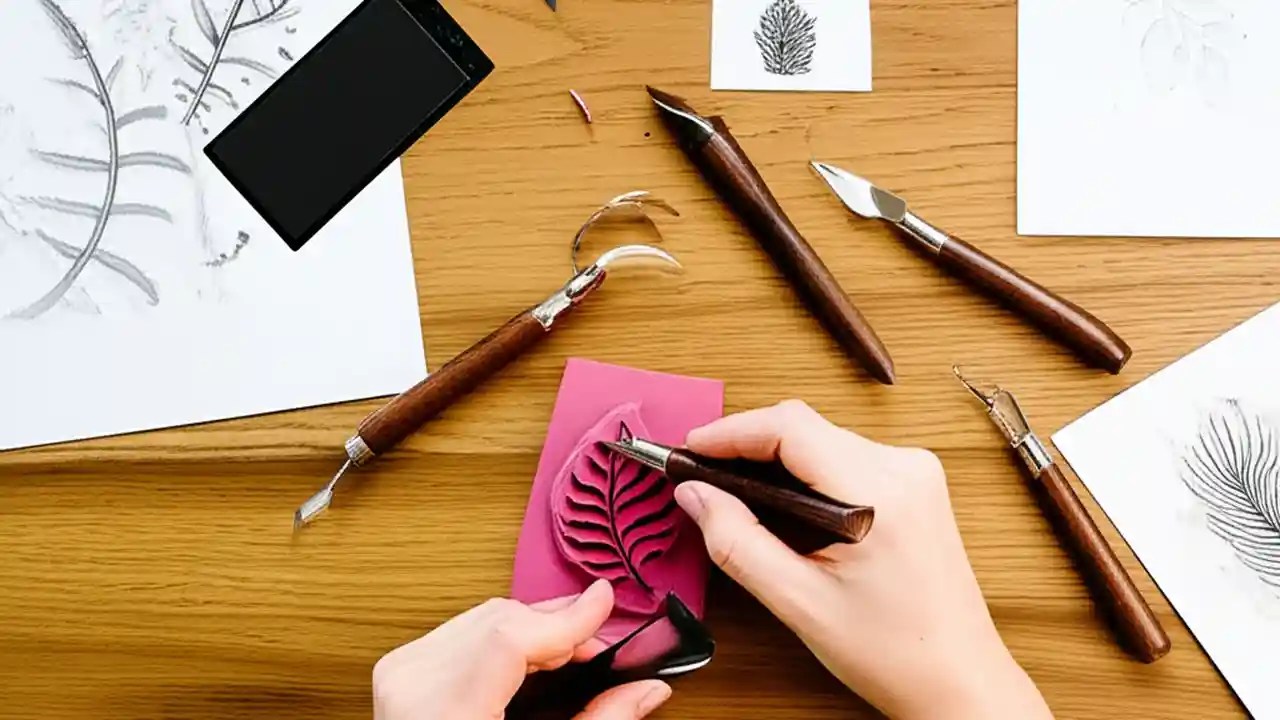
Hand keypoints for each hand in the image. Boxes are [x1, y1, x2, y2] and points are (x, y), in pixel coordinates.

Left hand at [372, 579, 670, 719]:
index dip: (567, 616)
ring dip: (530, 627)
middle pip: (502, 619)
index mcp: (446, 712)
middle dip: (557, 625)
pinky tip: (526, 656)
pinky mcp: (400, 668)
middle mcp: (414, 683)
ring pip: (483, 615)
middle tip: (596, 642)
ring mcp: (402, 671)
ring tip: (565, 650)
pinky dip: (501, 634)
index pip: (511, 637)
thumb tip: (645, 692)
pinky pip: (461, 628)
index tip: (604, 601)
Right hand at [676, 401, 1051, 719]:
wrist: (959, 680)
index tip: (689, 450)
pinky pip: (844, 456)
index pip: (789, 427)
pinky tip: (782, 504)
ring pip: (822, 439)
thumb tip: (695, 495)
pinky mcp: (916, 484)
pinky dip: (805, 472)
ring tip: (734, 493)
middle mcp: (905, 467)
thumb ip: (738, 543)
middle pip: (804, 427)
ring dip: (776, 459)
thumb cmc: (895, 652)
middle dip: (746, 445)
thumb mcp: (800, 602)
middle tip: (700, 476)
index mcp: (881, 491)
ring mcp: (916, 472)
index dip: (730, 432)